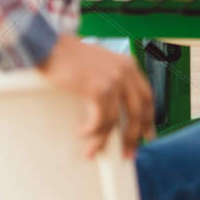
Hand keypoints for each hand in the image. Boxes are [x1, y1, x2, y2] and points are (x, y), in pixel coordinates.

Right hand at [40, 34, 155, 157]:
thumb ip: (111, 79)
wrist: (50, 46)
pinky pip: (100, 119)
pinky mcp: (98, 89)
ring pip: (117, 119)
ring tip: (92, 152)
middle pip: (139, 111)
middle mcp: (126, 72)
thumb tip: (113, 108)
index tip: (148, 135)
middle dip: (134, 135)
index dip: (149, 118)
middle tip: (128, 153)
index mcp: (129, 65)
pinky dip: (91, 131)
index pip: (147, 96)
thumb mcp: (99, 64)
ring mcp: (113, 80)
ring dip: (104, 140)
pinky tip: (81, 132)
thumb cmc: (69, 57)